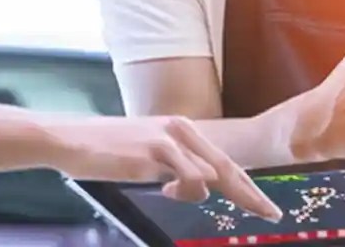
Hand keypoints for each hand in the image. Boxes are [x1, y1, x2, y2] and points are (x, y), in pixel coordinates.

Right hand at [45, 115, 282, 221]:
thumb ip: (173, 166)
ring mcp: (170, 139)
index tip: (265, 205)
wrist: (72, 139)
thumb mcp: (147, 155)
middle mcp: (181, 129)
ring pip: (210, 175)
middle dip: (252, 195)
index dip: (246, 183)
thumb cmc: (106, 151)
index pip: (222, 159)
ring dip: (194, 193)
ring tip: (165, 191)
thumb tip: (196, 187)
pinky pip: (190, 178)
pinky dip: (184, 190)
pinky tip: (162, 188)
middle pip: (227, 167)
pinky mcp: (157, 150)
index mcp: (180, 129)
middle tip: (272, 215)